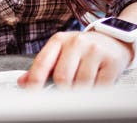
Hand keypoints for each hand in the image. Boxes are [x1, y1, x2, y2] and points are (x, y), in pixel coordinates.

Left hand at [18, 31, 133, 88]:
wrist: (113, 39)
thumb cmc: (83, 49)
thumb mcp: (61, 52)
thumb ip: (43, 67)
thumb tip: (23, 82)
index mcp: (59, 40)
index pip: (42, 63)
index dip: (35, 82)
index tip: (32, 97)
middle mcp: (76, 42)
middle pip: (62, 77)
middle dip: (63, 91)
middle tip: (66, 94)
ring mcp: (94, 50)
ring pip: (81, 84)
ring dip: (81, 92)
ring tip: (83, 88)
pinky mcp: (111, 61)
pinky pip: (100, 86)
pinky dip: (96, 92)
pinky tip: (95, 86)